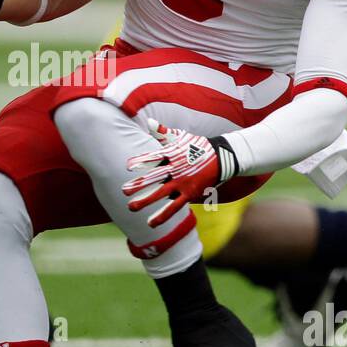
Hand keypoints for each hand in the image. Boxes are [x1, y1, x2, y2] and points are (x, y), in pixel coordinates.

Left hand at [123, 121, 237, 227]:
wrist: (222, 157)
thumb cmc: (197, 146)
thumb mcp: (182, 137)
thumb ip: (164, 133)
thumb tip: (150, 123)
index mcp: (172, 154)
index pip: (153, 157)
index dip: (140, 161)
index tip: (128, 166)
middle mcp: (176, 168)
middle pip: (154, 177)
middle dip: (138, 184)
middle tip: (124, 191)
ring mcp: (183, 182)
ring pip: (161, 194)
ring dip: (146, 201)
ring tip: (130, 207)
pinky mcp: (189, 194)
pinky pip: (174, 206)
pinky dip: (163, 215)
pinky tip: (151, 223)